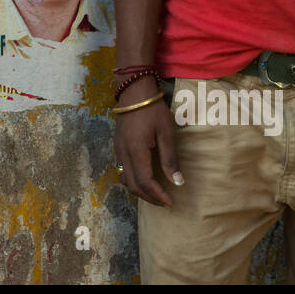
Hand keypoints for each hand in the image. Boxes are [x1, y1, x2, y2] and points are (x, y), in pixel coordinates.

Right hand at [114, 82, 181, 206]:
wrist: (134, 91)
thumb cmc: (153, 110)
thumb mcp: (166, 132)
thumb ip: (170, 158)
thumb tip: (177, 182)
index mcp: (136, 151)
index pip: (145, 182)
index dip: (158, 195)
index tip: (170, 201)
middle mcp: (124, 154)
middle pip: (133, 186)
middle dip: (149, 197)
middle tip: (165, 201)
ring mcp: (118, 150)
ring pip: (126, 180)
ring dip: (141, 191)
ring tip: (156, 193)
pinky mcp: (118, 146)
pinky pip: (124, 170)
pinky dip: (135, 180)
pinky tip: (146, 178)